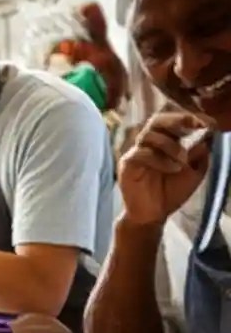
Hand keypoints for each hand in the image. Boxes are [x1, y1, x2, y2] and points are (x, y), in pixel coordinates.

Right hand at [117, 111, 212, 226]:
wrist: (153, 215)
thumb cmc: (172, 192)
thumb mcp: (196, 172)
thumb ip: (200, 154)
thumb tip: (205, 136)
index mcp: (165, 142)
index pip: (171, 121)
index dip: (187, 118)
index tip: (204, 123)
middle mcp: (149, 144)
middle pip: (156, 120)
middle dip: (176, 121)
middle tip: (193, 127)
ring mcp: (136, 153)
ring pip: (149, 135)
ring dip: (170, 145)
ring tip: (182, 160)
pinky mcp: (127, 165)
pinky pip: (140, 153)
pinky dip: (159, 159)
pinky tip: (171, 169)